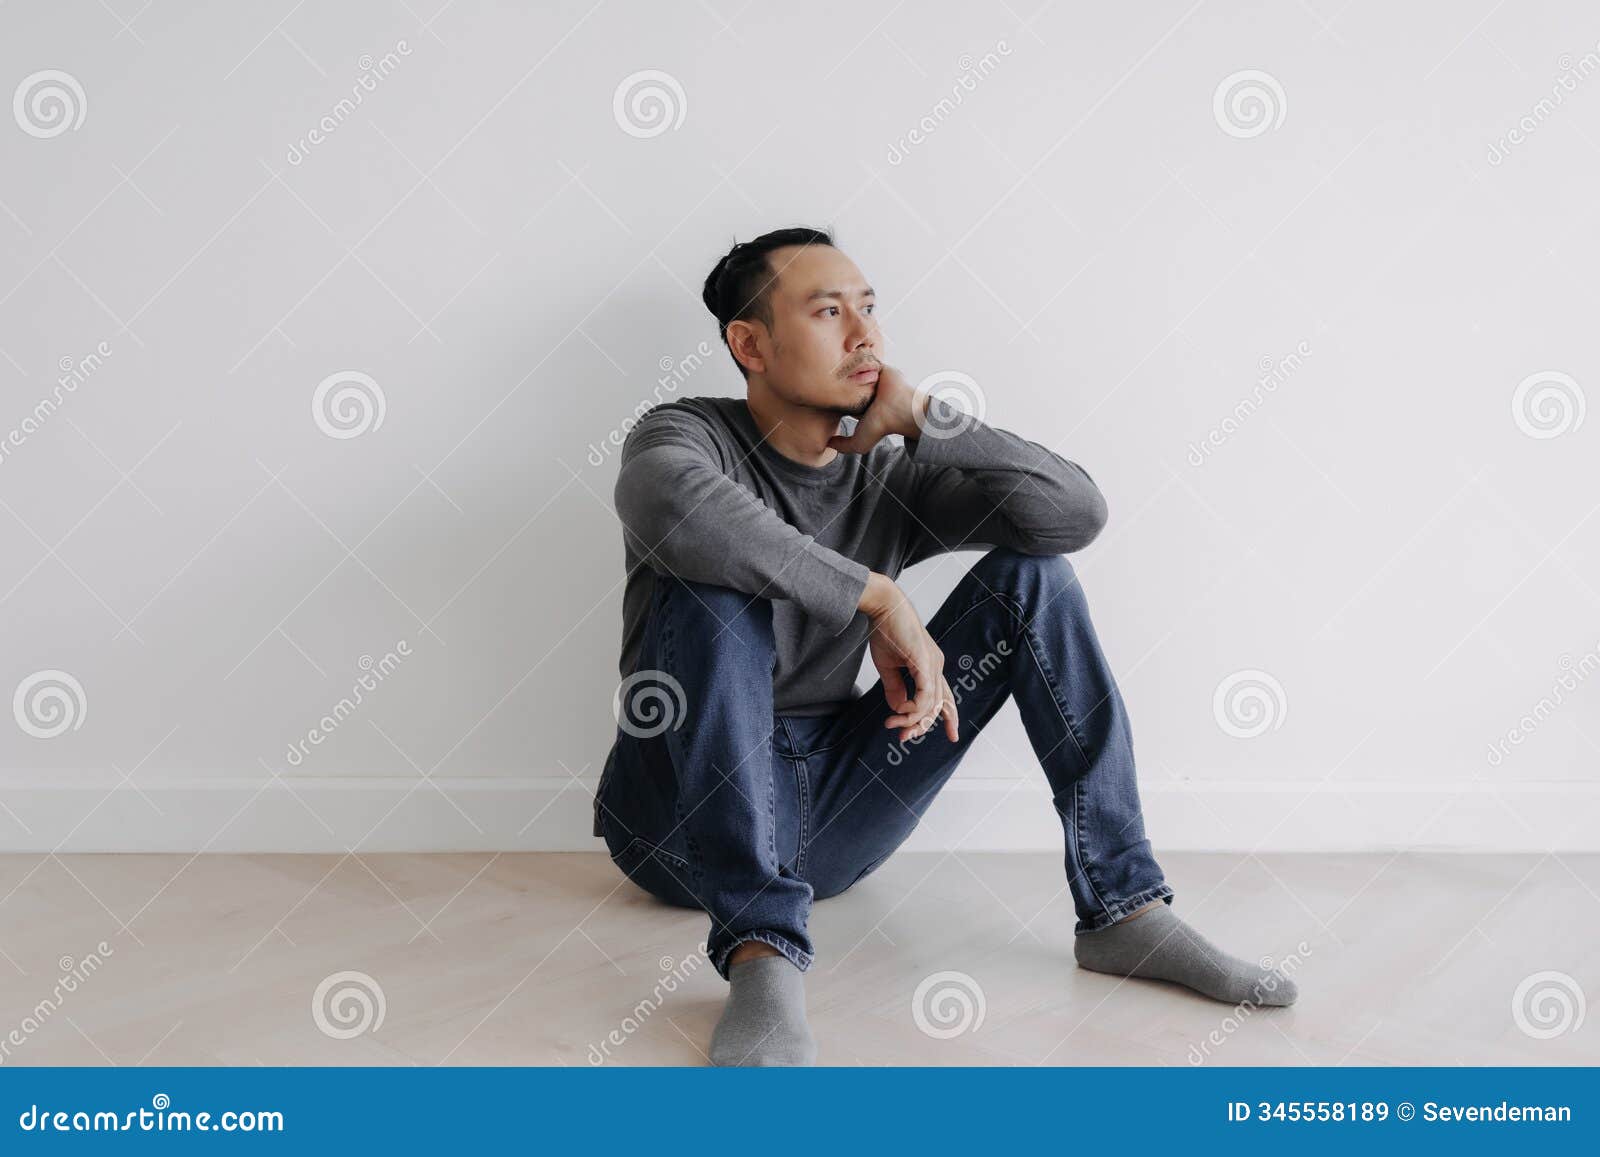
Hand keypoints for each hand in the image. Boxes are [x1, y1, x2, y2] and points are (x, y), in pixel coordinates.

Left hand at [827, 364, 929, 455]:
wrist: (899, 411)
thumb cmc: (881, 426)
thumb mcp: (859, 444)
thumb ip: (843, 445)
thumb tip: (827, 444)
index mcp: (860, 406)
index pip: (842, 398)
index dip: (831, 395)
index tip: (819, 392)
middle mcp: (866, 392)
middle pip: (846, 383)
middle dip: (836, 380)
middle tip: (822, 376)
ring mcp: (873, 379)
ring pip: (854, 369)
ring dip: (845, 367)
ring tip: (832, 364)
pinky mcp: (880, 367)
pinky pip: (866, 358)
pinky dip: (858, 356)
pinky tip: (848, 358)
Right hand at [857, 573, 959, 743]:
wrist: (883, 607)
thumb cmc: (885, 631)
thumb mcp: (888, 667)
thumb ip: (894, 689)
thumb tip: (899, 710)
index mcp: (931, 666)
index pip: (945, 696)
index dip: (950, 717)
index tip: (951, 736)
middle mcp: (936, 666)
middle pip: (940, 705)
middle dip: (922, 726)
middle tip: (904, 738)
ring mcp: (933, 664)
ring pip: (932, 703)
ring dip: (912, 720)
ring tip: (893, 725)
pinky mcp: (925, 662)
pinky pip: (925, 694)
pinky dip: (913, 708)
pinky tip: (900, 712)